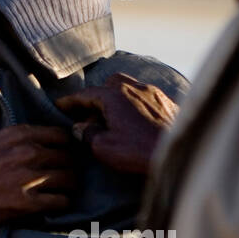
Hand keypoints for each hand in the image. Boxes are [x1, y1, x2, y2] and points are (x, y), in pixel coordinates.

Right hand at [0, 84, 80, 232]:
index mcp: (16, 134)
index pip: (60, 134)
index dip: (63, 144)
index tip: (60, 152)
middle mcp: (27, 153)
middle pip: (69, 156)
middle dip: (69, 165)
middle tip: (64, 173)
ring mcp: (28, 179)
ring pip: (70, 179)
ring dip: (68, 185)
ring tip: (61, 190)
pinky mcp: (25, 205)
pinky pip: (61, 202)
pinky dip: (61, 204)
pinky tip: (52, 204)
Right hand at [55, 73, 178, 176]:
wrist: (179, 154)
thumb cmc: (139, 151)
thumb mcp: (104, 147)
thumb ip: (88, 134)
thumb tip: (81, 128)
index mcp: (114, 96)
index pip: (86, 94)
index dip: (71, 101)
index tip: (60, 105)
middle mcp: (135, 89)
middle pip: (110, 83)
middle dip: (98, 94)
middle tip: (90, 112)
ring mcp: (155, 94)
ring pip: (130, 87)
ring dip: (118, 97)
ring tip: (114, 115)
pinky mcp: (169, 104)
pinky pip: (148, 97)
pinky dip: (137, 104)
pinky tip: (137, 119)